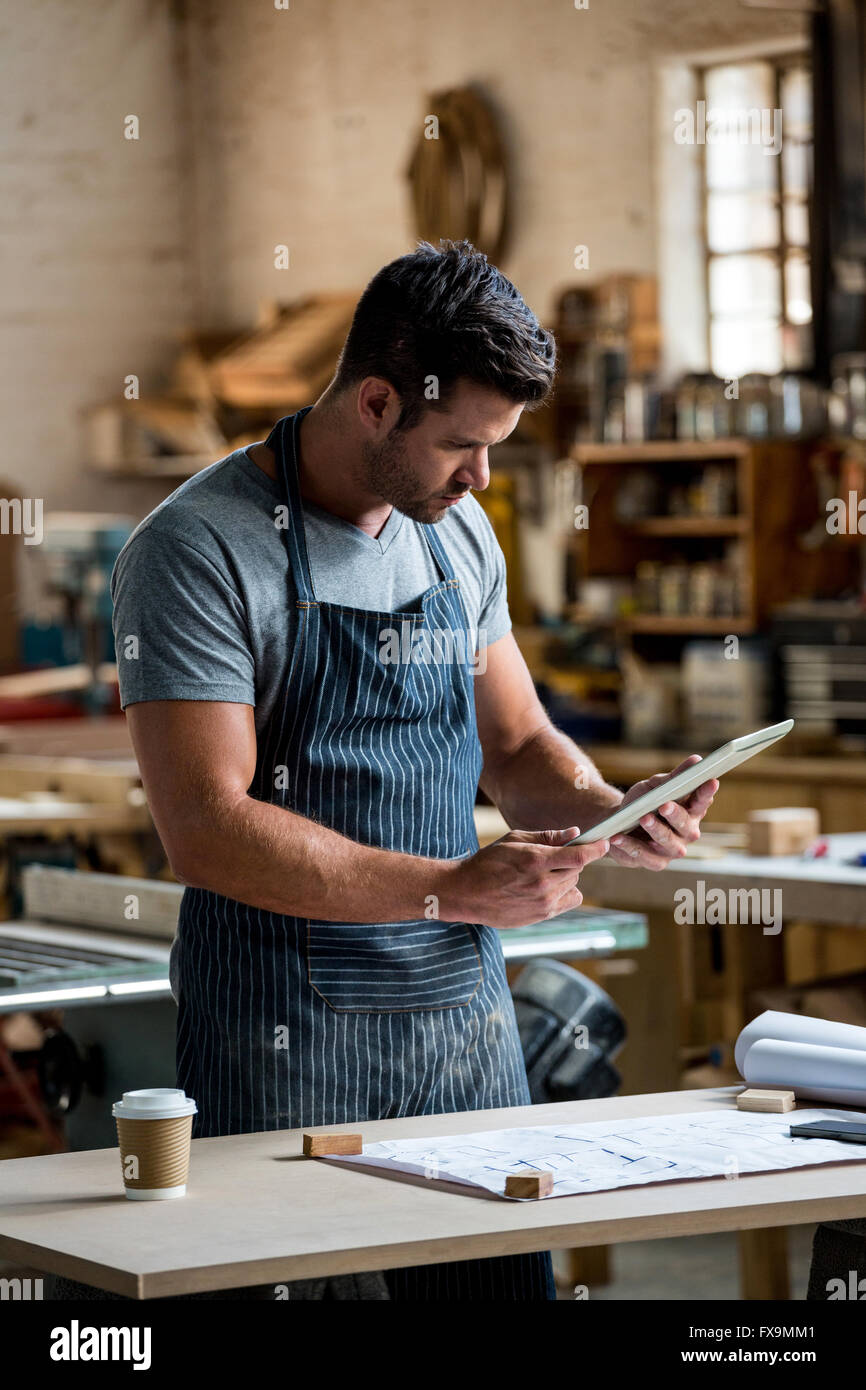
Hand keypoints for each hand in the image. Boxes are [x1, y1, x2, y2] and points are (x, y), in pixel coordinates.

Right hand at [437, 827, 608, 928]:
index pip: (579, 856)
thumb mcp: (514, 840)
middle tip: (552, 857)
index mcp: (536, 861)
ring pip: (574, 886)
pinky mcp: (540, 917)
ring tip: (544, 874)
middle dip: (570, 860)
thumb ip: (547, 837)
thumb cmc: (488, 862)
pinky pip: (568, 902)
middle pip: (577, 870)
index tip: (605, 843)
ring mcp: (542, 904)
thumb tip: (574, 833)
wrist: (467, 893)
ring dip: (566, 877)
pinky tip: (547, 888)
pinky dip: (564, 893)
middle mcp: (542, 885)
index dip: (596, 849)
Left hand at [602, 755, 717, 870]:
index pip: (702, 802)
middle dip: (676, 815)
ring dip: (656, 831)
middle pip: (686, 826)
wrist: (618, 824)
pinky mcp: (654, 862)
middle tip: (665, 805)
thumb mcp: (656, 786)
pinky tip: (618, 837)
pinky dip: (630, 846)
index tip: (710, 781)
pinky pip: (644, 857)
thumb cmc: (643, 802)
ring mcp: (671, 850)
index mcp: (691, 812)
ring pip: (668, 843)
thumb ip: (676, 777)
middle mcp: (686, 833)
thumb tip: (697, 760)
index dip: (706, 793)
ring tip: (643, 818)